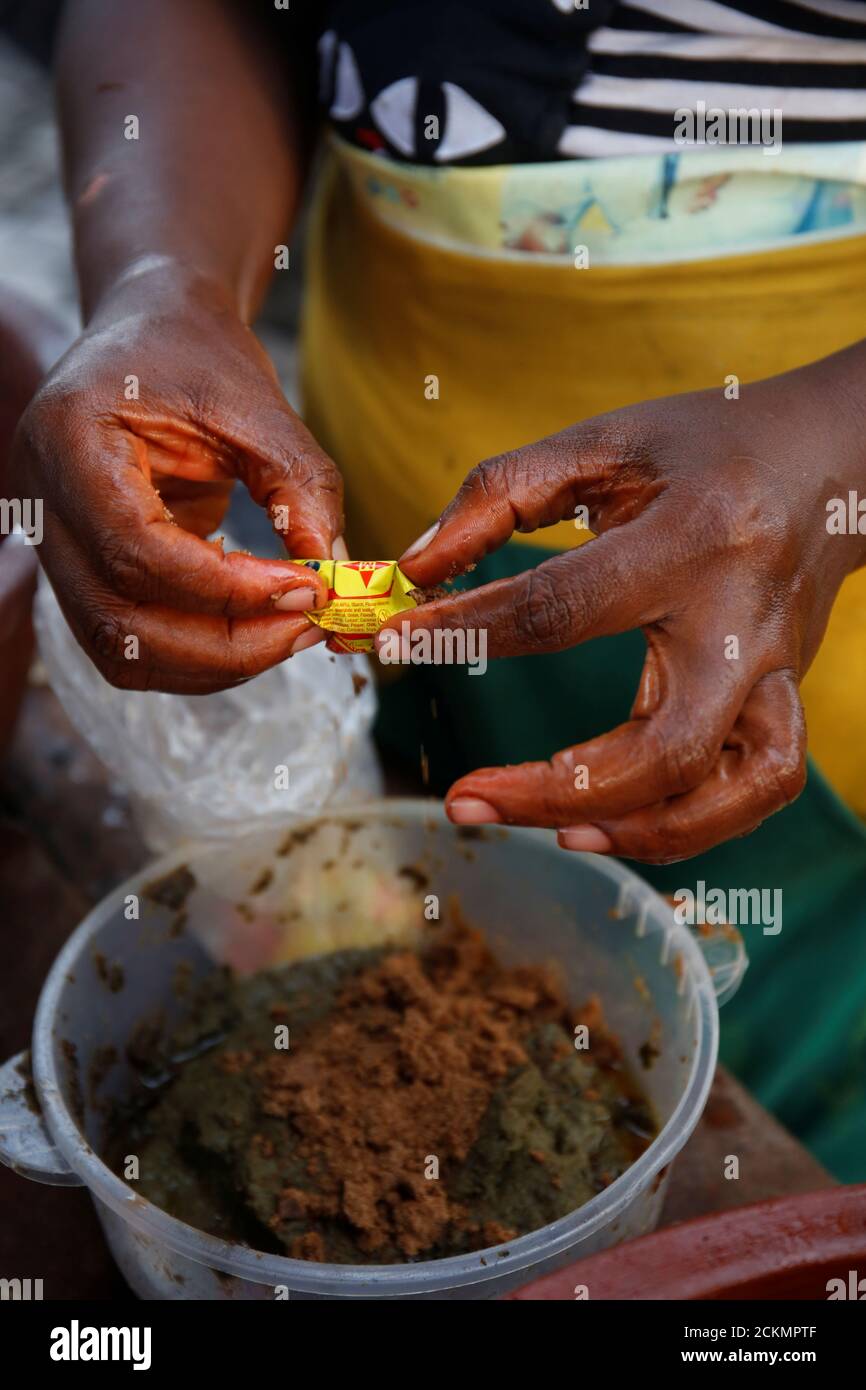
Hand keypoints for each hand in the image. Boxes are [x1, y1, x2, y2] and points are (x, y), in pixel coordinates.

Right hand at [13, 267, 341, 692]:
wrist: (152, 333)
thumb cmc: (196, 355)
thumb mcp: (257, 402)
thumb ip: (298, 482)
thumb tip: (331, 568)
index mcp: (71, 439)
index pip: (135, 548)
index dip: (222, 588)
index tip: (303, 588)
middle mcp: (44, 501)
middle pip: (120, 619)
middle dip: (223, 644)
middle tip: (305, 629)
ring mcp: (54, 545)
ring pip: (119, 649)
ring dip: (212, 662)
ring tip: (289, 634)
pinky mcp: (83, 573)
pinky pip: (130, 642)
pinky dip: (195, 653)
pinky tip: (254, 628)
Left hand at [380, 353, 865, 861]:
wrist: (835, 459)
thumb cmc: (708, 447)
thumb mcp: (604, 441)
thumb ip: (501, 494)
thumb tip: (417, 566)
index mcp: (693, 539)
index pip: (561, 609)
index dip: (465, 633)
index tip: (394, 645)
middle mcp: (743, 619)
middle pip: (664, 748)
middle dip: (554, 790)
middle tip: (464, 799)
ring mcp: (774, 670)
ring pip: (727, 792)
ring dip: (631, 829)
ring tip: (544, 831)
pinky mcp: (783, 698)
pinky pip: (752, 792)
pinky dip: (683, 823)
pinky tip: (605, 820)